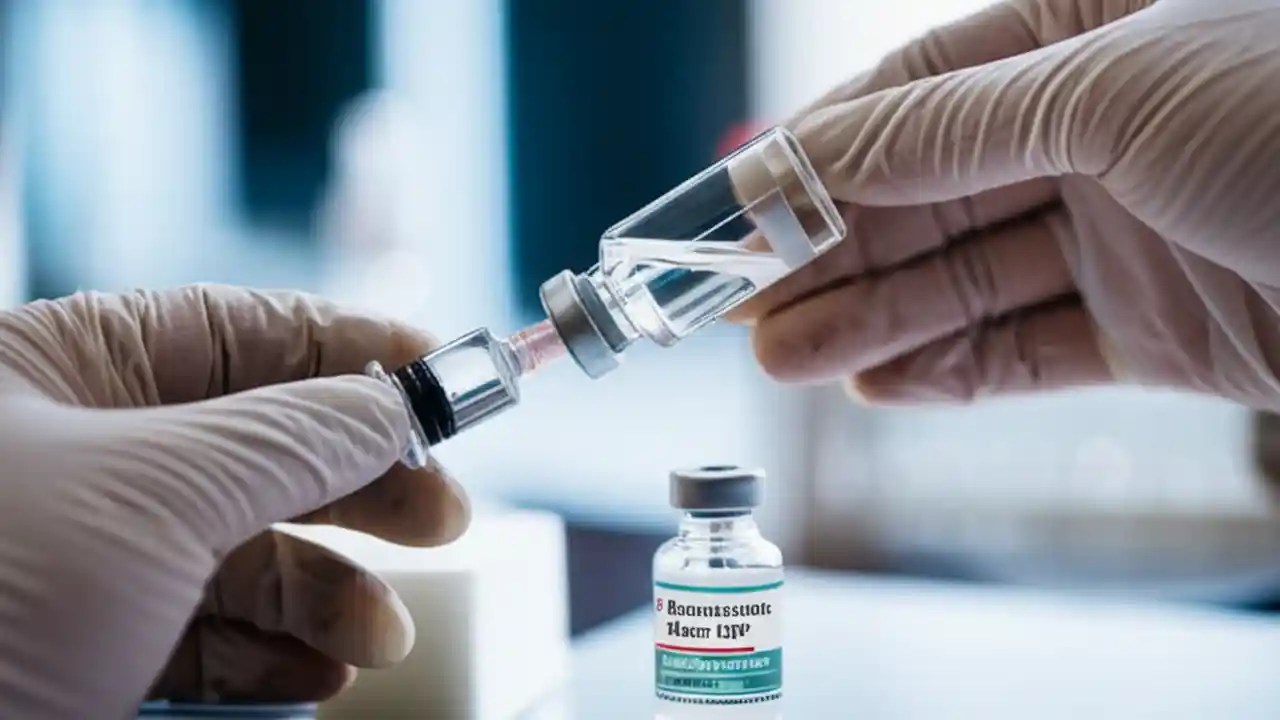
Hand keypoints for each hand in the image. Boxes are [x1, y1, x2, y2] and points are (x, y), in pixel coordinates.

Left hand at [0, 286, 468, 717]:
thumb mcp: (154, 492)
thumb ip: (293, 439)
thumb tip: (395, 408)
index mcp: (65, 368)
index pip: (243, 332)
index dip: (355, 352)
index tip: (451, 381)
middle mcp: (81, 456)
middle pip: (264, 447)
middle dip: (362, 484)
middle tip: (444, 516)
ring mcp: (89, 561)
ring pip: (247, 554)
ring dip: (331, 593)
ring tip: (381, 634)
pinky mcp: (90, 655)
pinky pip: (211, 639)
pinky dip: (278, 657)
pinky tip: (322, 674)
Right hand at [737, 0, 1279, 408]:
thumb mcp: (1112, 94)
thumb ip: (952, 125)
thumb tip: (821, 150)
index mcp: (1095, 28)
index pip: (922, 89)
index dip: (822, 151)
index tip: (736, 204)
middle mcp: (1108, 126)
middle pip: (933, 195)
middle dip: (835, 252)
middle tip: (740, 305)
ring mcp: (1135, 230)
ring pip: (972, 280)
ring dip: (873, 321)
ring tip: (784, 358)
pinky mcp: (1165, 329)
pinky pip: (1037, 350)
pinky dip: (955, 371)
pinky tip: (877, 385)